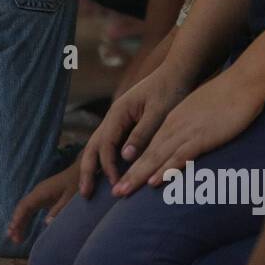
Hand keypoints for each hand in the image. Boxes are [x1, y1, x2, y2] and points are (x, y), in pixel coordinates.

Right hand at [7, 158, 79, 243]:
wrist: (80, 171)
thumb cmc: (75, 184)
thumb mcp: (70, 197)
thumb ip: (59, 209)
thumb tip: (46, 223)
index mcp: (42, 192)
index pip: (25, 205)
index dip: (18, 217)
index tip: (13, 229)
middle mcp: (37, 193)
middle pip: (22, 208)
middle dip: (16, 223)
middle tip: (11, 238)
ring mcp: (39, 195)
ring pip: (25, 209)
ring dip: (19, 222)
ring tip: (16, 238)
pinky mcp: (43, 198)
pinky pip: (30, 209)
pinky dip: (25, 219)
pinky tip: (23, 229)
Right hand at [78, 65, 189, 198]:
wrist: (179, 71)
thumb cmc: (171, 89)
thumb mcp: (159, 112)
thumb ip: (142, 133)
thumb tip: (124, 157)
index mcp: (119, 112)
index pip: (105, 144)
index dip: (107, 166)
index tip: (115, 184)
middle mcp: (114, 116)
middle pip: (93, 146)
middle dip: (88, 170)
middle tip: (85, 193)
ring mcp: (119, 119)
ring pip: (99, 145)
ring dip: (93, 167)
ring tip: (89, 188)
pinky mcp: (128, 123)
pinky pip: (111, 144)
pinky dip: (105, 160)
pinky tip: (108, 173)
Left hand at [113, 69, 264, 195]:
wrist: (242, 82)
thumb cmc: (227, 98)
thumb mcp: (202, 113)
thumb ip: (192, 127)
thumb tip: (190, 142)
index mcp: (173, 122)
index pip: (149, 147)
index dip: (135, 166)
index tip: (123, 181)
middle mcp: (174, 127)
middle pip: (147, 155)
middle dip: (130, 176)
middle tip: (115, 194)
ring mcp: (186, 132)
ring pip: (157, 157)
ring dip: (139, 176)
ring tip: (123, 192)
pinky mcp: (201, 136)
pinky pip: (180, 155)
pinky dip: (166, 169)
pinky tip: (155, 182)